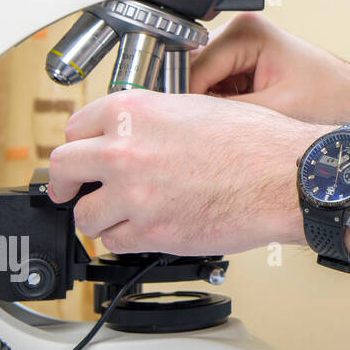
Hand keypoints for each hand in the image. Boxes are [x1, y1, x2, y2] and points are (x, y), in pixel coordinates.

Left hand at [47, 88, 328, 255]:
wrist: (286, 178)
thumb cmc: (259, 143)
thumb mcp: (200, 107)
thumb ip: (155, 119)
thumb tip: (134, 135)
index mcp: (136, 112)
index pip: (76, 126)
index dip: (80, 143)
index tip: (82, 155)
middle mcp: (126, 150)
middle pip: (63, 168)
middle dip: (65, 182)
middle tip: (68, 189)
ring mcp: (135, 194)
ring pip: (86, 214)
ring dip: (100, 215)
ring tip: (120, 214)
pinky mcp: (152, 231)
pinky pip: (115, 242)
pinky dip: (125, 238)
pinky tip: (144, 229)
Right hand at [189, 12, 349, 124]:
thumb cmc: (332, 99)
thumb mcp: (274, 110)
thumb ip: (226, 113)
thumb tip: (188, 122)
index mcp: (246, 32)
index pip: (193, 68)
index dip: (187, 103)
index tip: (185, 130)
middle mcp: (240, 32)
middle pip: (192, 72)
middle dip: (197, 104)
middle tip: (208, 133)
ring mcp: (241, 47)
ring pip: (201, 82)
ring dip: (210, 107)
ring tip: (236, 125)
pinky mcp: (245, 63)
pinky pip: (216, 87)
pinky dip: (222, 106)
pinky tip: (241, 119)